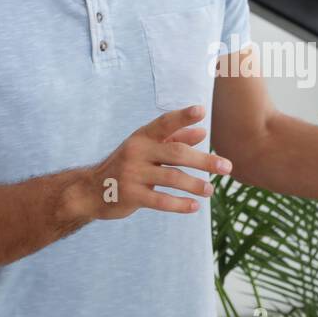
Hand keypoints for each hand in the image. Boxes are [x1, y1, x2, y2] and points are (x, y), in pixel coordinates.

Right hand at [87, 106, 232, 219]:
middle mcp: (136, 151)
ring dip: (195, 184)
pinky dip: (180, 204)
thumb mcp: (146, 149)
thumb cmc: (126, 166)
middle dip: (204, 160)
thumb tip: (202, 131)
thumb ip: (173, 139)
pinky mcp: (130, 196)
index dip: (182, 116)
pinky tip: (194, 206)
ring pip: (172, 178)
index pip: (164, 123)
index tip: (202, 110)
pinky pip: (161, 201)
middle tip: (227, 167)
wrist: (90, 191)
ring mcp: (132, 174)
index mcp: (142, 137)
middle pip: (176, 153)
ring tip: (211, 190)